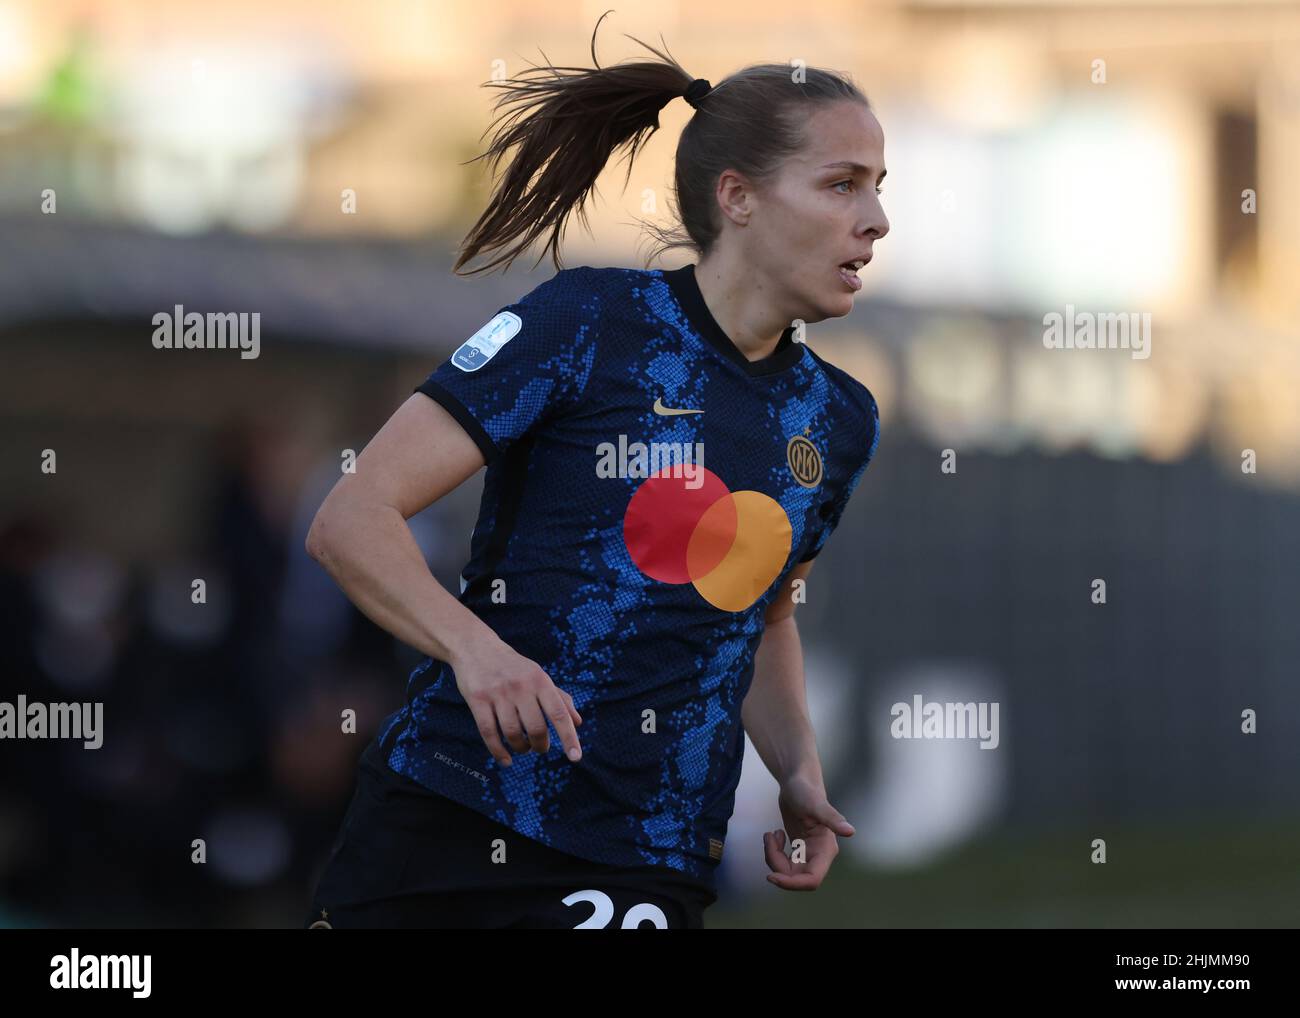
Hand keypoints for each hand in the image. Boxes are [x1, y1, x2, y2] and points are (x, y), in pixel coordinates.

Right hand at [450, 636, 582, 766]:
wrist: (477, 647)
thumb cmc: (514, 667)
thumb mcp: (539, 676)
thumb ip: (559, 698)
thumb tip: (578, 723)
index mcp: (540, 680)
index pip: (559, 713)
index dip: (569, 737)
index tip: (575, 757)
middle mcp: (521, 686)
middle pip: (536, 728)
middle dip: (540, 745)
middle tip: (540, 748)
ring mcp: (498, 693)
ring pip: (513, 733)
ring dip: (521, 748)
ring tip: (523, 748)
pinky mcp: (478, 700)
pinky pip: (489, 733)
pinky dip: (498, 751)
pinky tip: (505, 759)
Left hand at [763, 773, 854, 890]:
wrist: (797, 781)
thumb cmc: (807, 790)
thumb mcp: (815, 804)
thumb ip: (832, 818)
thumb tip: (850, 832)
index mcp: (826, 849)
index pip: (811, 880)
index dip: (792, 884)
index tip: (771, 876)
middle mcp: (819, 855)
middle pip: (795, 877)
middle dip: (777, 864)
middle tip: (769, 839)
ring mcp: (808, 854)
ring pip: (786, 871)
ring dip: (772, 855)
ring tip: (771, 834)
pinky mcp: (798, 849)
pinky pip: (782, 863)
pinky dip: (773, 852)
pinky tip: (774, 834)